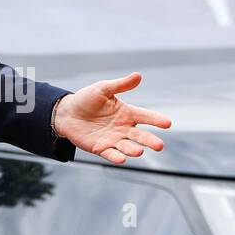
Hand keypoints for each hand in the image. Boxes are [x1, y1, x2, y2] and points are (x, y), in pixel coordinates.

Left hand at [53, 72, 171, 163]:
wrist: (66, 113)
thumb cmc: (86, 99)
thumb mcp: (103, 89)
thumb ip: (120, 85)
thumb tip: (138, 75)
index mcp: (126, 113)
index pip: (145, 116)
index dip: (156, 120)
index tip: (167, 123)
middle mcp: (123, 128)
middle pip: (140, 135)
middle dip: (150, 140)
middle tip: (159, 145)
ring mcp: (113, 139)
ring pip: (127, 146)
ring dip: (133, 150)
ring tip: (139, 151)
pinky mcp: (100, 148)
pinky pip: (110, 154)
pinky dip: (116, 157)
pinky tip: (122, 159)